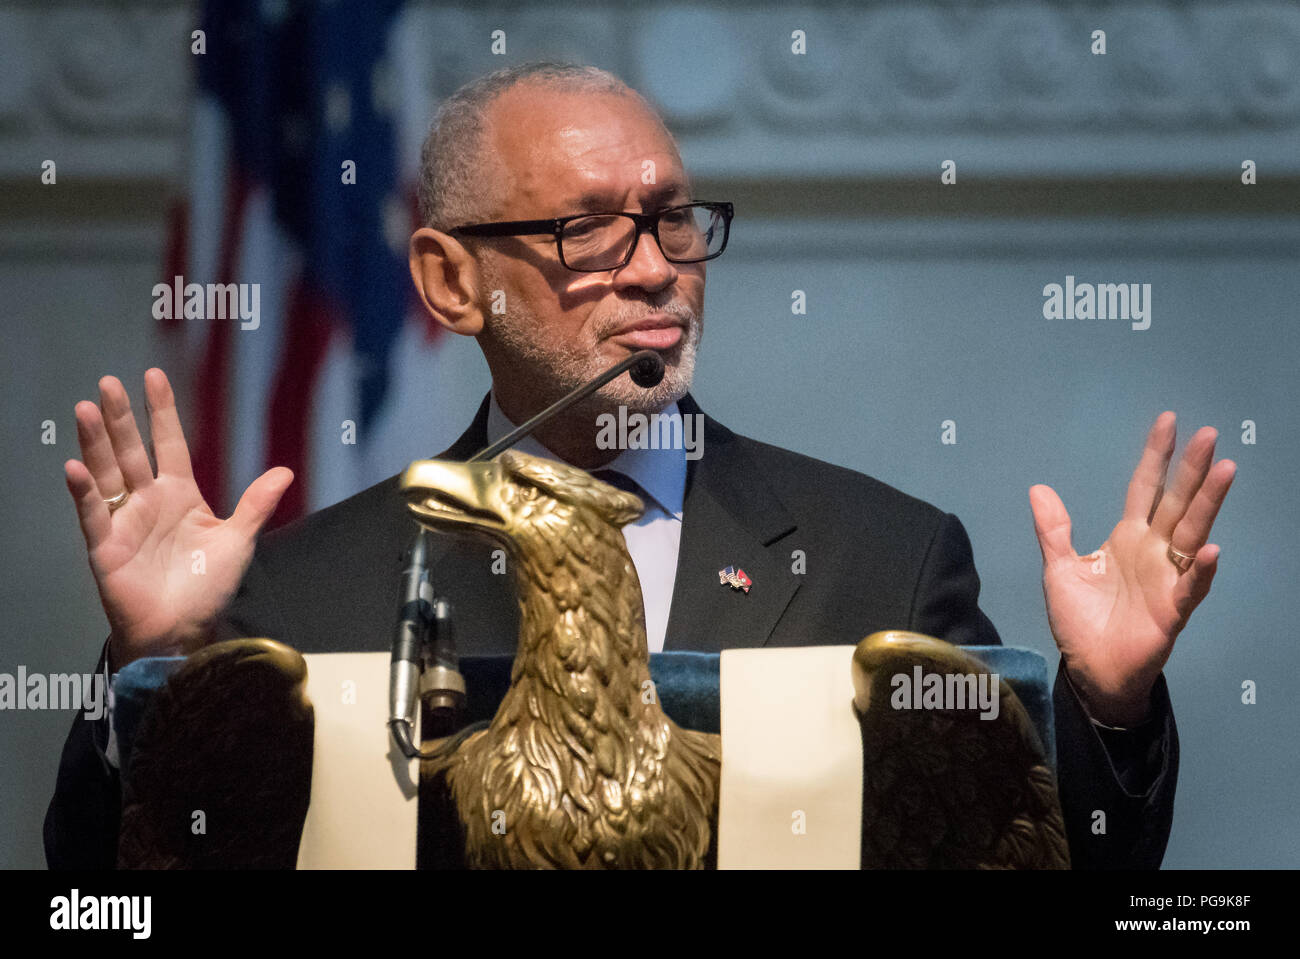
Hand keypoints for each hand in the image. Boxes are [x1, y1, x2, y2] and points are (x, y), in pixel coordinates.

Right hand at [64, 369, 292, 668]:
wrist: (184, 631)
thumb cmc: (207, 589)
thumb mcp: (237, 541)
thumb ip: (255, 505)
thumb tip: (284, 472)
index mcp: (181, 495)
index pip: (170, 443)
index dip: (162, 412)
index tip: (154, 377)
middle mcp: (148, 501)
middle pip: (132, 450)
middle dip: (121, 417)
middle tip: (109, 382)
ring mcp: (124, 521)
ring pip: (107, 473)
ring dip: (96, 442)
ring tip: (87, 408)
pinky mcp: (106, 547)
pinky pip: (93, 514)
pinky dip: (84, 492)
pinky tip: (76, 467)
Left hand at [1029, 412, 1234, 724]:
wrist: (1089, 669)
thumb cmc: (1081, 620)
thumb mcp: (1060, 569)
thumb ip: (1054, 530)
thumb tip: (1038, 488)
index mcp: (1128, 538)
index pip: (1145, 488)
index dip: (1156, 456)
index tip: (1169, 421)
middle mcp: (1154, 551)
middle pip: (1176, 502)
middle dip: (1192, 470)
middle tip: (1210, 434)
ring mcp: (1168, 578)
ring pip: (1193, 534)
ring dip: (1208, 504)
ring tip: (1225, 470)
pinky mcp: (1173, 610)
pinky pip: (1191, 587)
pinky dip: (1202, 570)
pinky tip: (1211, 549)